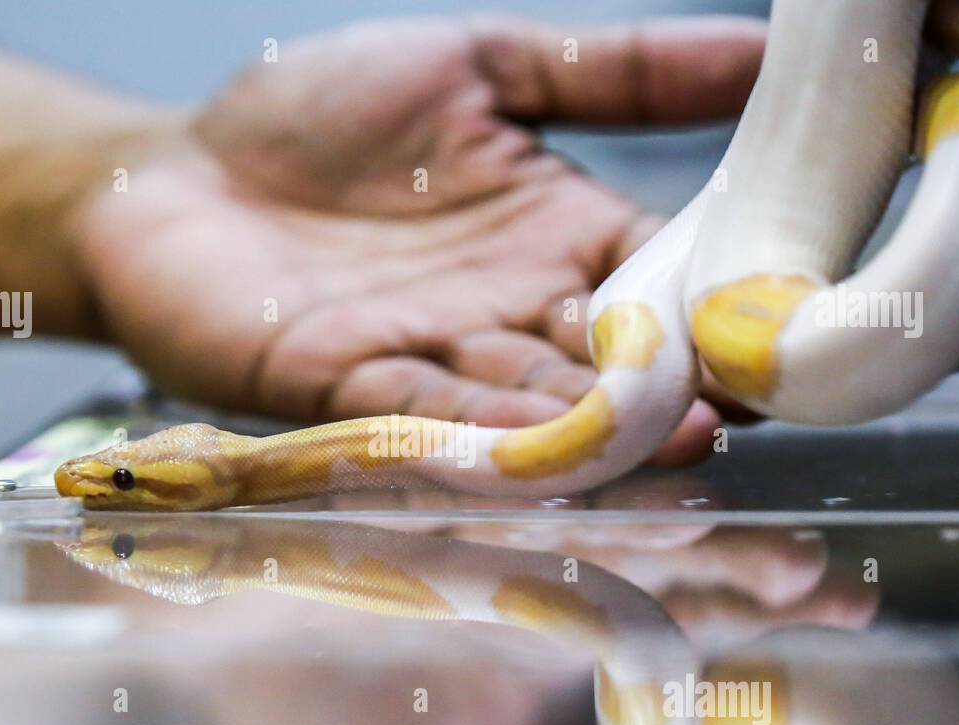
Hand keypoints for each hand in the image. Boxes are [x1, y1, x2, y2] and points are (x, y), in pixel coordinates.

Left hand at [75, 16, 765, 464]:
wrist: (173, 176)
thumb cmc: (315, 119)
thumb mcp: (477, 63)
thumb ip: (613, 72)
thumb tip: (767, 49)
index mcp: (551, 237)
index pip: (658, 281)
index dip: (717, 301)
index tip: (785, 318)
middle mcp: (506, 312)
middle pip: (607, 363)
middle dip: (679, 391)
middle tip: (758, 407)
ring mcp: (432, 358)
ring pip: (533, 401)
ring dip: (601, 425)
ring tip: (678, 433)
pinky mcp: (350, 392)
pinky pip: (430, 411)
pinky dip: (490, 429)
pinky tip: (551, 441)